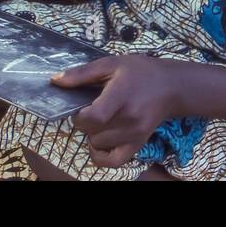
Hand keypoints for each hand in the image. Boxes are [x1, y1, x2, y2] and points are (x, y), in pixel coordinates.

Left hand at [52, 54, 175, 168]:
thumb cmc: (139, 72)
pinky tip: (101, 141)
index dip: (80, 115)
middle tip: (93, 108)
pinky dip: (100, 155)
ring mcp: (135, 135)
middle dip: (85, 121)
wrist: (170, 87)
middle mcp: (129, 119)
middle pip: (92, 132)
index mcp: (121, 96)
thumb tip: (55, 81)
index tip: (81, 106)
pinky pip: (112, 162)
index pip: (94, 118)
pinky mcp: (138, 145)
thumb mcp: (110, 64)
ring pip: (98, 144)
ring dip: (93, 134)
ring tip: (102, 120)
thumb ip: (82, 74)